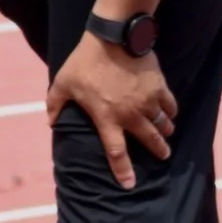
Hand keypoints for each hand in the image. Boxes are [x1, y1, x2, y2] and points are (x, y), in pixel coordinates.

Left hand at [47, 34, 176, 190]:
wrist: (113, 37)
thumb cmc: (85, 62)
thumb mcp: (63, 83)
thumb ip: (55, 104)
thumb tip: (50, 121)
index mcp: (106, 118)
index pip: (116, 152)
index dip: (123, 171)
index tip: (129, 184)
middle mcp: (130, 115)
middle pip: (149, 141)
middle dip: (158, 151)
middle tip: (164, 155)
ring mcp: (147, 102)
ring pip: (163, 124)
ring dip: (166, 132)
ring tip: (167, 134)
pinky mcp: (159, 87)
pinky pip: (171, 105)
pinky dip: (172, 111)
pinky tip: (171, 113)